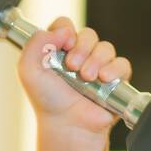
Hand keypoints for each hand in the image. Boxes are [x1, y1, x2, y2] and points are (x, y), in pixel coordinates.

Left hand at [17, 16, 132, 136]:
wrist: (67, 124)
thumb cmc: (48, 101)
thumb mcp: (28, 71)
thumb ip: (34, 44)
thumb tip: (61, 30)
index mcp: (58, 51)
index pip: (64, 26)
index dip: (65, 31)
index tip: (64, 44)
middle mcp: (78, 56)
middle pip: (88, 34)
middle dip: (81, 47)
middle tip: (72, 66)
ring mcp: (97, 66)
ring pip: (105, 47)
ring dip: (96, 59)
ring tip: (87, 77)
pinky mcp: (114, 79)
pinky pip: (122, 63)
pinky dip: (114, 69)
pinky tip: (104, 79)